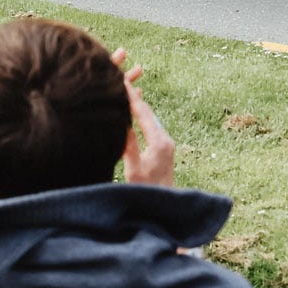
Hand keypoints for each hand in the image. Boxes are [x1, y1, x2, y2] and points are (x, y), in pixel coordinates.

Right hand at [113, 49, 175, 186]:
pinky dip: (142, 117)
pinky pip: (152, 126)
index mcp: (159, 142)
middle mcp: (166, 140)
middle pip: (149, 112)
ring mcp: (167, 144)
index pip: (143, 114)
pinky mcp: (164, 149)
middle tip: (122, 79)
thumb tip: (122, 123)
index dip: (131, 97)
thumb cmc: (146, 192)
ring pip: (151, 118)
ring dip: (139, 106)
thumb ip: (128, 146)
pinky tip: (134, 113)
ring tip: (126, 91)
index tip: (121, 81)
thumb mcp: (133, 169)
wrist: (165, 208)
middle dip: (135, 97)